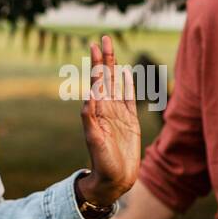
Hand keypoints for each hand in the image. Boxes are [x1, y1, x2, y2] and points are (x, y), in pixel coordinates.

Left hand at [78, 35, 139, 204]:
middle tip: (104, 38)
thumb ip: (90, 121)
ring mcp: (118, 115)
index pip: (97, 82)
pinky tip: (127, 73)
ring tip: (112, 51)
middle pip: (106, 78)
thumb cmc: (103, 164)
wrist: (114, 180)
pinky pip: (129, 99)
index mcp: (98, 111)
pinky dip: (128, 85)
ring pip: (117, 85)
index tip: (94, 45)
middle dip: (105, 58)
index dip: (97, 63)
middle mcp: (107, 110)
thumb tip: (87, 99)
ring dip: (115, 67)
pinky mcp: (130, 122)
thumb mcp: (95, 142)